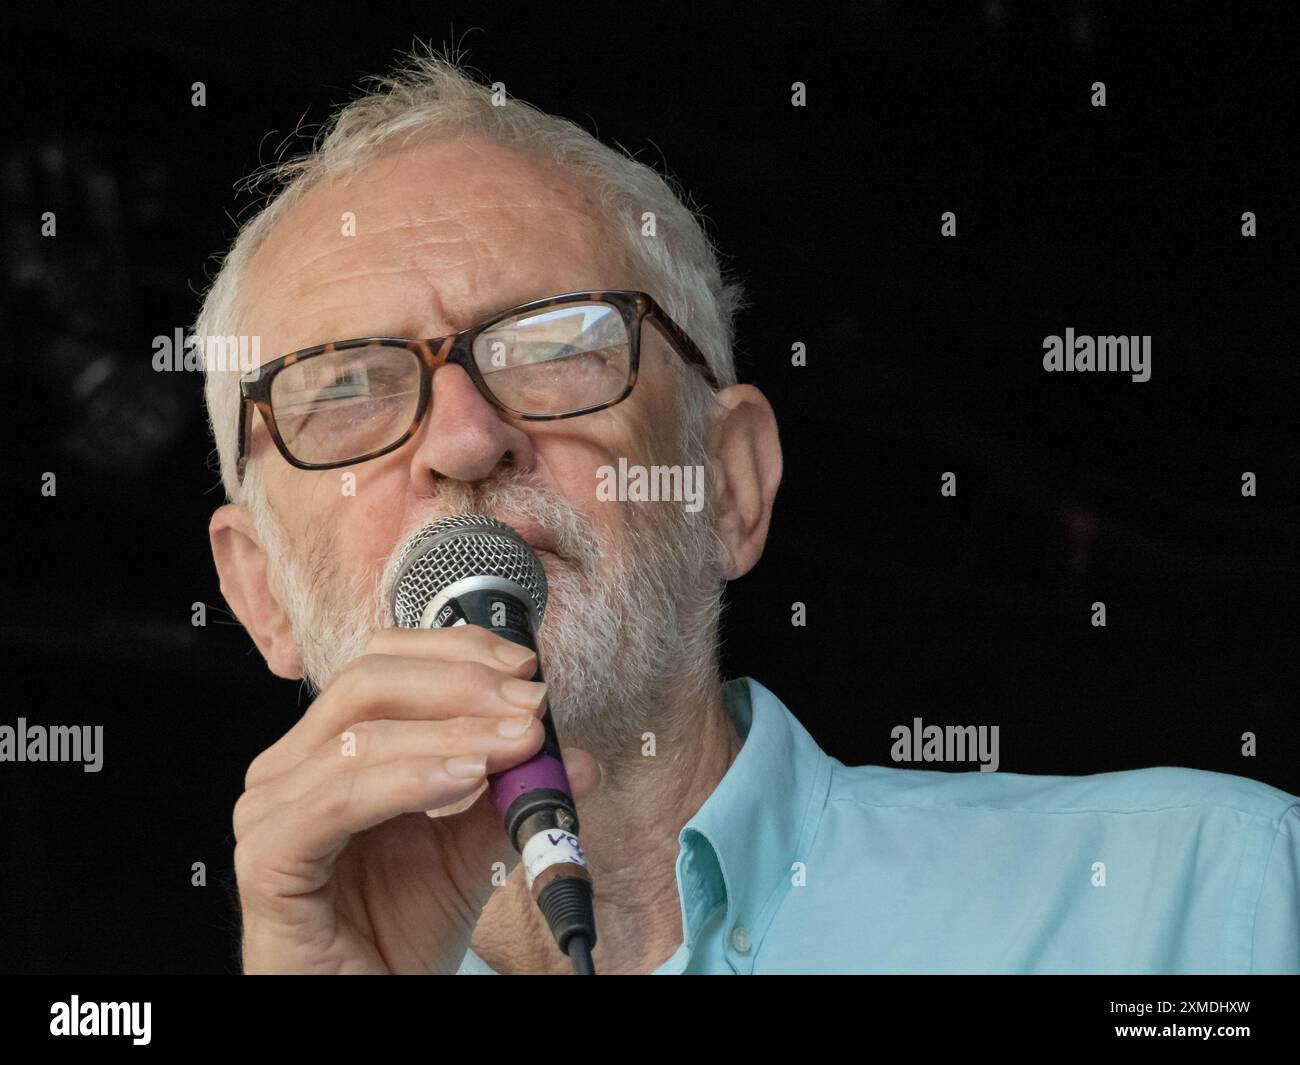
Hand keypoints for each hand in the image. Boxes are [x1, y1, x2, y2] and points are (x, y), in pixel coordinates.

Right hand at [232, 624, 598, 972]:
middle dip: (462, 686)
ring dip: (452, 732)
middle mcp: (290, 769)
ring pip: (361, 737)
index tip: (528, 670)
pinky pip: (336, 801)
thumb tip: (576, 759)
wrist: (365, 1005)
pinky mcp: (267, 860)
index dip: (459, 654)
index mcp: (329, 749)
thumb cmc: (398, 931)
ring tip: (515, 744)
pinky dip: (407, 779)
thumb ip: (511, 797)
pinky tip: (464, 777)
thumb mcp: (468, 850)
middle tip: (529, 706)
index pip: (386, 664)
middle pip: (369, 683)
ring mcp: (270, 812)